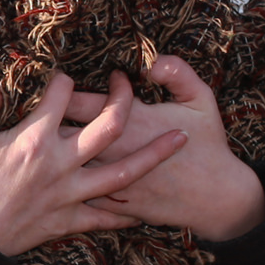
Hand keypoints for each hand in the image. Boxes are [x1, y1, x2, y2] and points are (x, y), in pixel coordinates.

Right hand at [0, 70, 189, 256]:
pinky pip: (105, 217)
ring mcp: (68, 194)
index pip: (62, 95)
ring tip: (180, 139)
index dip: (62, 80)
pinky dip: (126, 213)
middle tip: (125, 83)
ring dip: (154, 155)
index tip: (60, 76)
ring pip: (123, 172)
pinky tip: (143, 208)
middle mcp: (60, 164)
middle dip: (123, 98)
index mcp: (33, 139)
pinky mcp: (66, 220)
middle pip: (109, 126)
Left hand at [65, 56, 264, 240]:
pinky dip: (67, 183)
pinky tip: (65, 174)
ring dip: (55, 153)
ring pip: (65, 165)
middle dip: (49, 122)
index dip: (67, 90)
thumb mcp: (200, 99)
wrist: (216, 197)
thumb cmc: (209, 144)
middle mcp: (113, 151)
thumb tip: (151, 61)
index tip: (72, 84)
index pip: (78, 101)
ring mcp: (110, 180)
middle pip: (62, 132)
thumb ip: (177, 73)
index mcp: (130, 122)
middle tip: (48, 114)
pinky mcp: (111, 203)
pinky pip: (77, 193)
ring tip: (51, 144)